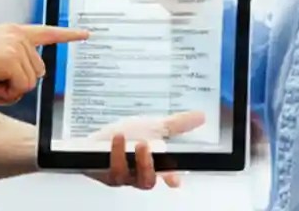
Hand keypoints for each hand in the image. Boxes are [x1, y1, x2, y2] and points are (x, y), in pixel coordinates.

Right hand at [0, 24, 88, 105]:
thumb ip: (11, 62)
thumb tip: (26, 80)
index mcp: (11, 31)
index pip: (45, 32)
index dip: (66, 35)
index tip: (85, 34)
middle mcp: (17, 34)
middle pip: (38, 72)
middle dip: (17, 85)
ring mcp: (16, 46)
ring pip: (30, 83)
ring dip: (8, 91)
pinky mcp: (12, 59)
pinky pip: (20, 89)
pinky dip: (3, 94)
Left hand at [86, 110, 206, 189]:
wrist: (97, 140)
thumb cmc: (126, 136)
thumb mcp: (154, 127)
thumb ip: (177, 124)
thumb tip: (201, 116)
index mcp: (152, 165)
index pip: (166, 176)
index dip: (171, 177)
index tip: (175, 179)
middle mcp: (136, 174)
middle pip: (146, 181)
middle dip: (147, 166)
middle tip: (146, 147)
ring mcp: (119, 175)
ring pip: (125, 177)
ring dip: (128, 158)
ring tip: (133, 140)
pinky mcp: (102, 172)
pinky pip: (108, 168)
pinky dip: (114, 152)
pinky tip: (117, 137)